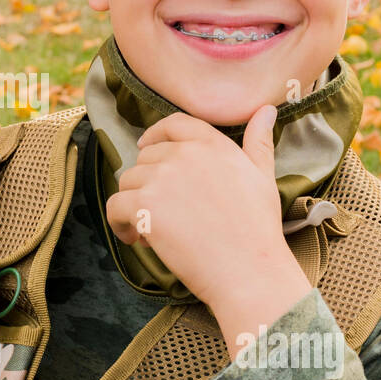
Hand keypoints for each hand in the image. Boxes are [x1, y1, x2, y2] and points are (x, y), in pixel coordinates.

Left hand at [105, 104, 312, 350]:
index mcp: (212, 144)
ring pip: (127, 181)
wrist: (249, 270)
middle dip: (148, 182)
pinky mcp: (143, 205)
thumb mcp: (263, 177)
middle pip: (146, 158)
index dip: (155, 135)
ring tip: (152, 229)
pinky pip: (114, 206)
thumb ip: (258, 142)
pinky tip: (136, 239)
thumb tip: (266, 109)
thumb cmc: (258, 229)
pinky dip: (119, 223)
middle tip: (163, 211)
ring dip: (133, 204)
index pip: (173, 124)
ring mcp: (161, 178)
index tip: (146, 148)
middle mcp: (184, 154)